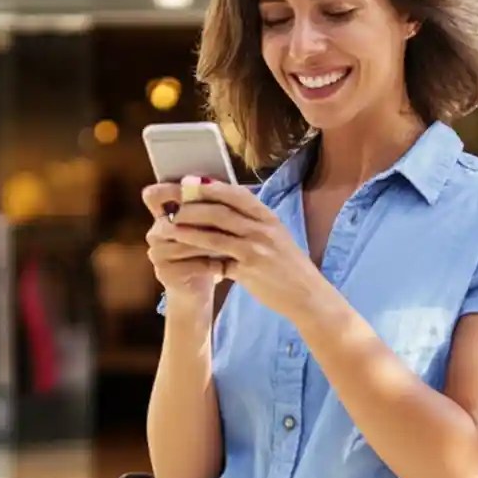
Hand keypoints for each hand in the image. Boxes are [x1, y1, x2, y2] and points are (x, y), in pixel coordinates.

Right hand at [141, 183, 224, 306]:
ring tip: (233, 245)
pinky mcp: (163, 273)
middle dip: (203, 220)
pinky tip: (225, 266)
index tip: (194, 187)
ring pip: (185, 242)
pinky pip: (189, 265)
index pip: (153, 195)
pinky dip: (209, 265)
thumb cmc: (208, 250)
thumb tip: (218, 182)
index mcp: (163, 214)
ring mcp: (157, 253)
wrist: (198, 288)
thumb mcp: (209, 225)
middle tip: (228, 220)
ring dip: (210, 243)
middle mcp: (155, 231)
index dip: (171, 190)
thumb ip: (209, 204)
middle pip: (176, 219)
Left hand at [164, 179, 328, 321]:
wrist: (307, 295)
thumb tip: (225, 209)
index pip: (238, 194)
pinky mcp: (248, 270)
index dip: (212, 187)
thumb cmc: (289, 267)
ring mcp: (256, 249)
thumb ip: (254, 223)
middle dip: (193, 207)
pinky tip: (184, 256)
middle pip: (221, 211)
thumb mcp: (277, 237)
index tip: (191, 182)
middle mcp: (263, 229)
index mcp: (269, 218)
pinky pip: (217, 261)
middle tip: (173, 205)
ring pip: (215, 234)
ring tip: (170, 226)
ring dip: (189, 230)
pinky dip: (199, 257)